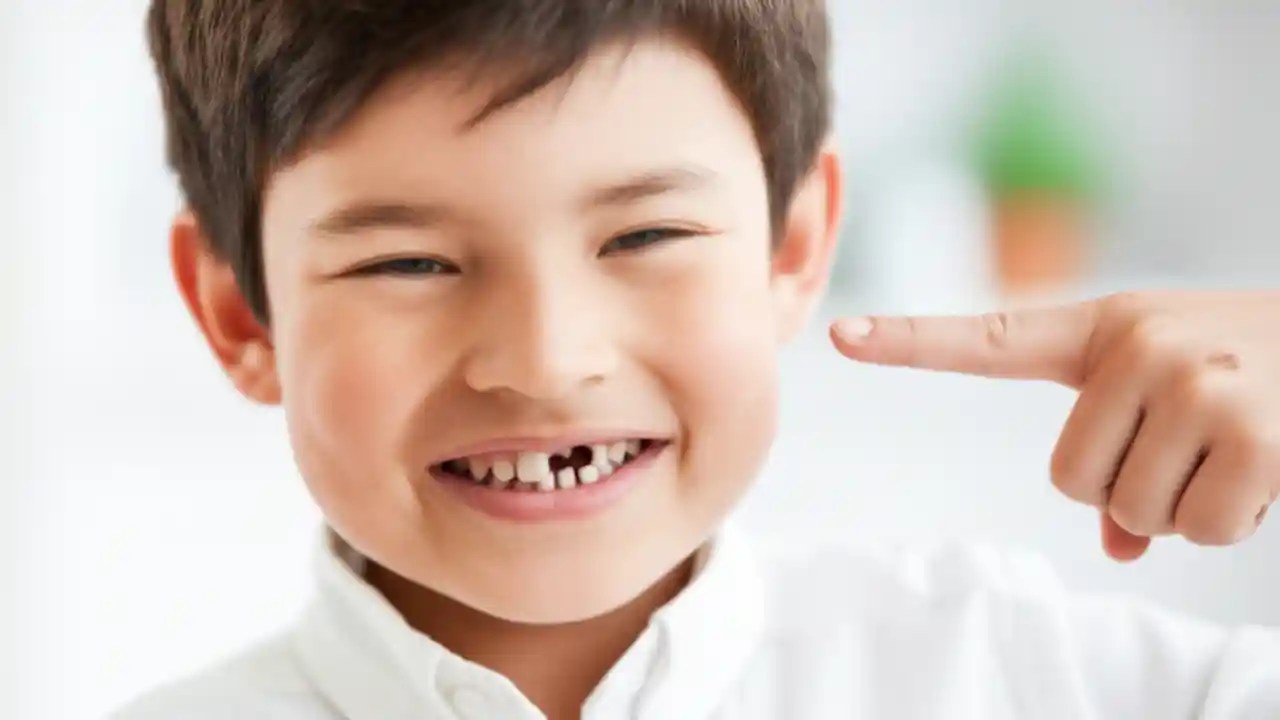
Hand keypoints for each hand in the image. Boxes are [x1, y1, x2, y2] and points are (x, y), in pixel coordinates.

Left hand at [830, 291, 1279, 561]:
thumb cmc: (1255, 379)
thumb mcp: (1177, 395)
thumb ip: (1125, 456)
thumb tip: (1117, 549)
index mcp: (1105, 329)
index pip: (990, 339)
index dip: (910, 342)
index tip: (840, 336)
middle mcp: (1139, 346)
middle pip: (1070, 482)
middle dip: (1127, 491)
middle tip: (1193, 449)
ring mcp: (1194, 385)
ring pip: (1131, 515)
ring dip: (1185, 510)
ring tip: (1237, 451)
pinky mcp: (1252, 435)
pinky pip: (1194, 531)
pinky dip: (1231, 524)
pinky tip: (1267, 471)